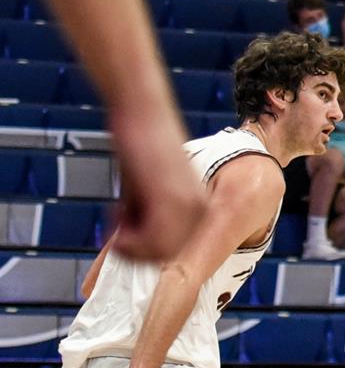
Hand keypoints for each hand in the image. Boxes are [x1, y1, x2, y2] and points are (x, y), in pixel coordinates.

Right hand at [106, 112, 205, 261]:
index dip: (142, 246)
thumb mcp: (146, 191)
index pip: (173, 250)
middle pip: (163, 255)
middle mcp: (203, 211)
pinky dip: (127, 238)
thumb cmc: (139, 148)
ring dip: (129, 241)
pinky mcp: (173, 201)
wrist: (142, 112)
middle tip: (118, 217)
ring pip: (157, 253)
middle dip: (133, 245)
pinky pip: (150, 242)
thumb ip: (148, 220)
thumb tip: (136, 251)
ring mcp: (191, 208)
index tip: (124, 224)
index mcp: (201, 209)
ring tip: (119, 211)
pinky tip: (118, 211)